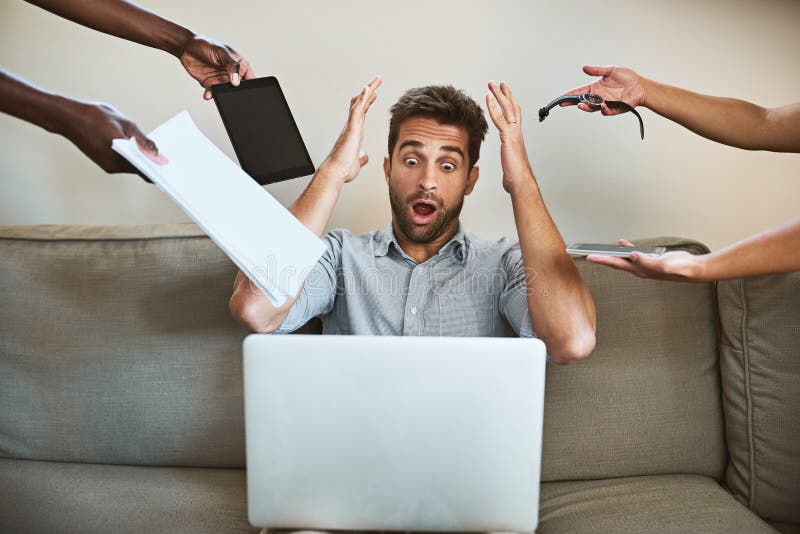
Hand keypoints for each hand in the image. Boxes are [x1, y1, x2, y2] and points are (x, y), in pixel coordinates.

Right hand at [59, 100, 166, 178]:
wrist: (67, 117)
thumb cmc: (94, 116)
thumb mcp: (124, 122)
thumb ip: (141, 138)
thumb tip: (157, 152)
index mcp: (119, 156)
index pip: (144, 170)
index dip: (158, 169)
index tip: (171, 168)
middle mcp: (113, 165)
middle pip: (139, 170)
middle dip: (152, 164)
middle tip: (167, 157)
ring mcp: (107, 165)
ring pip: (131, 167)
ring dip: (142, 160)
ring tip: (156, 151)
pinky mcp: (103, 162)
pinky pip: (123, 163)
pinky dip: (132, 158)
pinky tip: (139, 149)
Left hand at [178, 34, 254, 99]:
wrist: (186, 47)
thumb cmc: (206, 44)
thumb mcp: (222, 52)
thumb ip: (232, 66)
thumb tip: (237, 82)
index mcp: (239, 64)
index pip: (250, 78)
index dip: (252, 85)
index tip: (249, 89)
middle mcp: (231, 73)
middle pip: (239, 88)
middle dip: (236, 92)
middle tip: (232, 92)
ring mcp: (221, 79)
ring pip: (226, 92)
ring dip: (223, 94)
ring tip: (218, 92)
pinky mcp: (210, 84)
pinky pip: (213, 93)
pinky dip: (211, 95)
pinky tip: (208, 94)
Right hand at [320, 76, 381, 183]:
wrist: (336, 173)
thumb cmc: (343, 169)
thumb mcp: (357, 162)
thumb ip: (361, 157)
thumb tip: (363, 155)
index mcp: (354, 133)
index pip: (362, 114)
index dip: (367, 103)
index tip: (373, 94)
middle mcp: (352, 127)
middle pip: (361, 104)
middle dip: (369, 92)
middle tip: (375, 81)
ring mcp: (351, 126)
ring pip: (359, 103)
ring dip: (368, 90)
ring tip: (376, 80)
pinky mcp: (352, 128)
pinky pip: (357, 109)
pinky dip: (363, 98)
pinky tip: (367, 89)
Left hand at [486, 81, 533, 192]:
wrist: (520, 182)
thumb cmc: (516, 177)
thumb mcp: (510, 166)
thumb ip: (509, 164)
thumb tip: (508, 171)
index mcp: (516, 137)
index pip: (514, 116)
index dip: (510, 104)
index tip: (505, 94)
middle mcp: (516, 133)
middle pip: (512, 108)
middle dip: (504, 94)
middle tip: (498, 83)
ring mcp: (513, 134)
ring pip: (507, 109)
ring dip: (499, 95)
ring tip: (492, 84)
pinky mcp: (508, 138)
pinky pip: (500, 119)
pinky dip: (493, 107)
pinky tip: (488, 98)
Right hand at [563, 66, 645, 115]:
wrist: (640, 86)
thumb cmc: (627, 77)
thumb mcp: (611, 70)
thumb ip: (597, 70)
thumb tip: (584, 68)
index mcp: (596, 87)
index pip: (580, 91)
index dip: (570, 94)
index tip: (562, 97)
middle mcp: (599, 97)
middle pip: (583, 101)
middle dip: (573, 103)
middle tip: (565, 103)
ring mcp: (605, 104)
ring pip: (592, 108)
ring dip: (585, 107)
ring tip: (580, 105)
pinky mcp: (613, 109)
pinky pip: (606, 111)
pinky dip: (603, 109)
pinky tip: (602, 105)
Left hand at [585, 239, 706, 281]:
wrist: (691, 268)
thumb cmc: (679, 268)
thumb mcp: (663, 264)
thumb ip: (647, 261)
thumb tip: (633, 255)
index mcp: (640, 270)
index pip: (616, 264)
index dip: (602, 260)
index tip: (589, 257)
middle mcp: (639, 268)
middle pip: (616, 262)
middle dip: (601, 258)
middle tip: (587, 255)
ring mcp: (644, 264)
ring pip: (623, 258)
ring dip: (612, 253)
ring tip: (599, 250)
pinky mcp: (649, 258)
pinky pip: (634, 252)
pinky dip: (627, 247)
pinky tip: (622, 243)